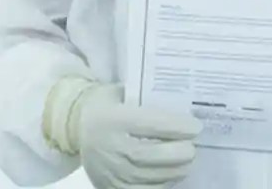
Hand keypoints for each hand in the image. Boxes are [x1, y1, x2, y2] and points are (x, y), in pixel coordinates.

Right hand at [75, 84, 202, 188]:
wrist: (75, 127)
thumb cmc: (105, 106)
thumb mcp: (119, 93)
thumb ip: (145, 97)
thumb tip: (181, 105)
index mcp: (112, 119)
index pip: (150, 124)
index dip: (176, 126)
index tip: (196, 127)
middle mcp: (109, 146)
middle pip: (150, 155)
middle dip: (178, 153)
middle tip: (193, 148)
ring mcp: (109, 170)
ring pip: (148, 176)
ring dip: (174, 171)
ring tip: (187, 161)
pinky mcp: (110, 186)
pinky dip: (161, 184)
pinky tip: (171, 174)